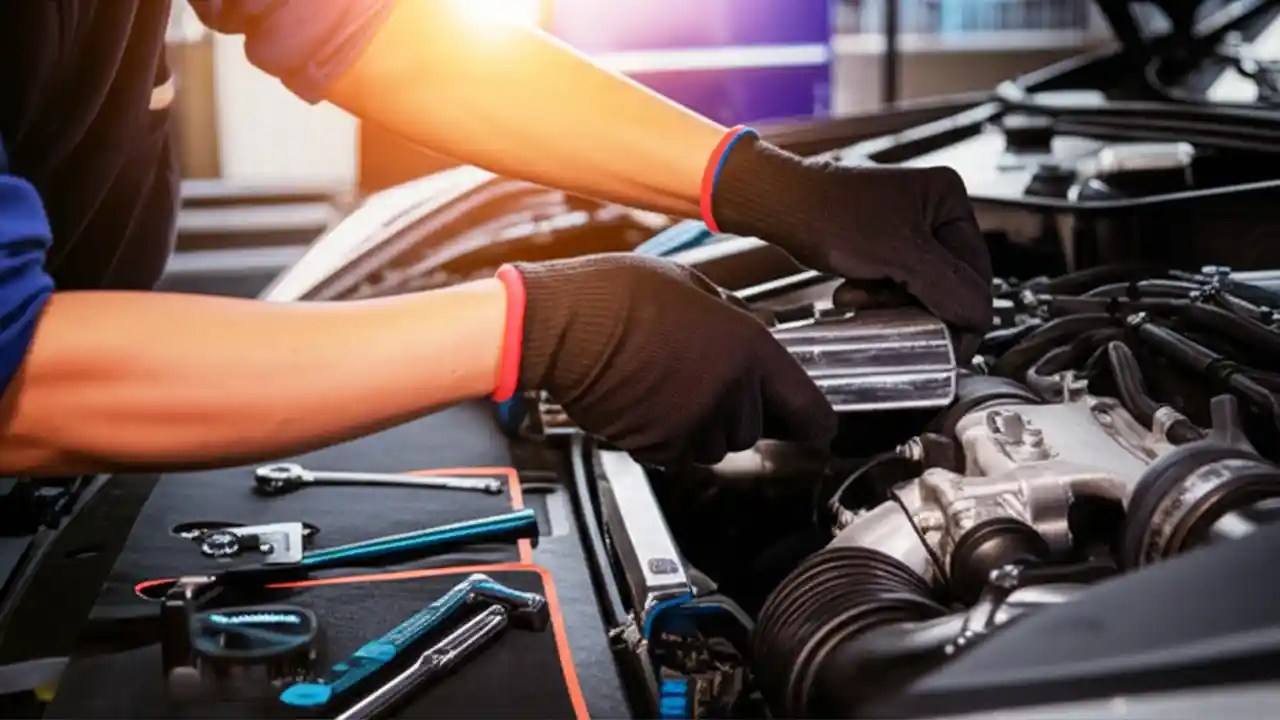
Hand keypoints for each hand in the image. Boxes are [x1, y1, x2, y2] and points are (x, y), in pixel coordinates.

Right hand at [499, 254, 834, 465]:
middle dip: (733, 412)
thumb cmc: (615, 296)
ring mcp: (694, 424)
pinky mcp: (658, 446)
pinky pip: (675, 456)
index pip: (807, 408)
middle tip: (695, 380)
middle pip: (753, 429)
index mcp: (748, 348)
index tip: (815, 429)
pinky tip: (641, 402)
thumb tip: (750, 331)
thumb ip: (731, 316)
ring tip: (663, 388)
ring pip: (715, 447)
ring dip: (700, 428)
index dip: (814, 423)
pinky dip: (663, 439)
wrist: (561, 325)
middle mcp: (730, 392)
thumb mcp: (690, 285)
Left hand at [708, 132, 992, 333]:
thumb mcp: (899, 255)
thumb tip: (981, 317)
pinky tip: (849, 290)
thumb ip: (947, 287)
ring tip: (857, 296)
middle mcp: (933, 210)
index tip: (953, 346)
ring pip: (916, 288)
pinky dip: (872, 295)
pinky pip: (891, 283)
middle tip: (893, 316)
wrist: (778, 206)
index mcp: (949, 199)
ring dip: (889, 302)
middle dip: (915, 304)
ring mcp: (906, 228)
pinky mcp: (880, 244)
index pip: (976, 272)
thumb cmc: (829, 213)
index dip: (964, 311)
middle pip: (946, 282)